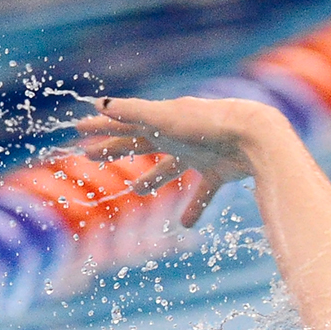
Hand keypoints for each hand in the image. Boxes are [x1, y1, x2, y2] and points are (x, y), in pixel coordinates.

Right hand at [75, 95, 293, 226]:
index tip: (78, 130)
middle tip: (89, 155)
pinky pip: (202, 193)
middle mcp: (178, 136)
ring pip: (169, 169)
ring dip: (152, 179)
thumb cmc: (207, 124)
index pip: (124, 123)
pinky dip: (193, 208)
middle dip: (115, 149)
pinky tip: (184, 224)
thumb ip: (131, 112)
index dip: (101, 127)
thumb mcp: (163, 118)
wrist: (253, 136)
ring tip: (136, 190)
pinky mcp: (218, 172)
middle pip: (141, 143)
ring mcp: (199, 154)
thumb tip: (98, 105)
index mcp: (162, 120)